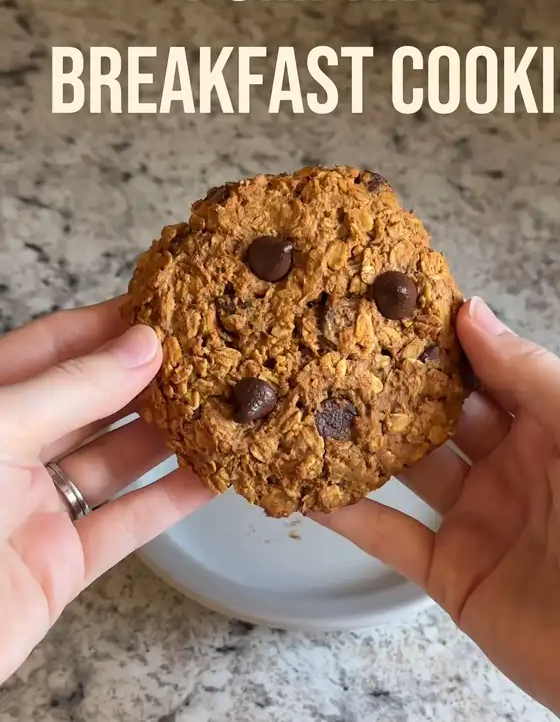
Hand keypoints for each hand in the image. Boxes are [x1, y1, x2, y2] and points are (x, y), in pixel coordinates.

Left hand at [0, 298, 211, 684]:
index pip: (51, 348)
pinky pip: (127, 524)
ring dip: (171, 434)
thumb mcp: (0, 427)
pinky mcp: (63, 565)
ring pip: (117, 460)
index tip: (165, 308)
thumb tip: (145, 344)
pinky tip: (216, 474)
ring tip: (224, 403)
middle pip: (92, 402)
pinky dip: (173, 500)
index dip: (107, 326)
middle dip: (149, 376)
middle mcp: (12, 452)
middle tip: (208, 353)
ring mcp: (38, 509)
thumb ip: (74, 387)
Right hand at [316, 297, 559, 721]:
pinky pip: (389, 535)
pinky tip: (308, 488)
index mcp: (547, 428)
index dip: (445, 340)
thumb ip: (533, 374)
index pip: (486, 371)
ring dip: (364, 442)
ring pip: (407, 468)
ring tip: (312, 406)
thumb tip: (473, 312)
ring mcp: (475, 518)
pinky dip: (348, 514)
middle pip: (439, 415)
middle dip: (396, 385)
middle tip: (340, 350)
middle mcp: (507, 466)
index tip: (394, 307)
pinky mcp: (448, 571)